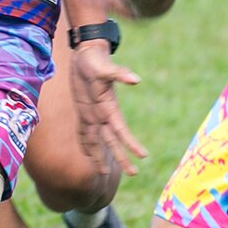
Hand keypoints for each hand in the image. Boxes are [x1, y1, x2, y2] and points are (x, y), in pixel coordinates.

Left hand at [68, 37, 145, 178]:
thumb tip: (136, 80)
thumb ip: (120, 74)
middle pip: (112, 140)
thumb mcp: (105, 67)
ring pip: (98, 140)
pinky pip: (84, 132)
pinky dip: (86, 144)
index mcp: (109, 107)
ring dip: (101, 156)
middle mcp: (103, 114)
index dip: (131, 144)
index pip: (121, 130)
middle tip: (134, 173)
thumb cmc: (96, 59)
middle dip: (121, 157)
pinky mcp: (83, 111)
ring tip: (104, 173)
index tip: (144, 156)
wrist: (87, 53)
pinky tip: (87, 154)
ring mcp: (93, 114)